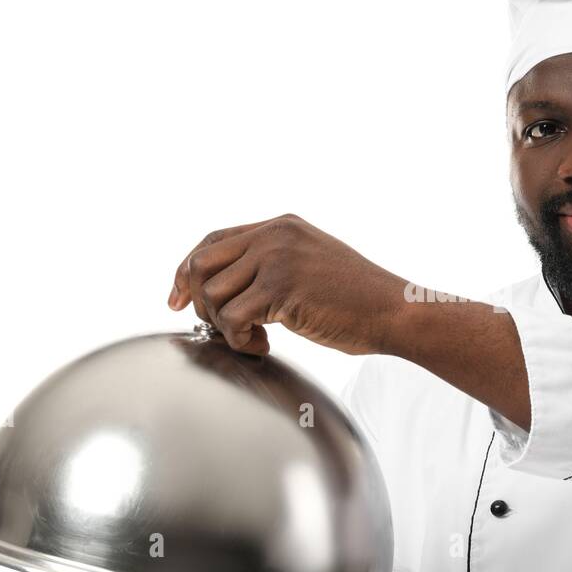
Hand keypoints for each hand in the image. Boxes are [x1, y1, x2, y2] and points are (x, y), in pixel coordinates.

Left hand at [167, 214, 410, 356]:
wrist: (395, 311)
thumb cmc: (360, 301)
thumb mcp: (313, 265)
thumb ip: (275, 264)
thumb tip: (233, 290)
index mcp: (282, 226)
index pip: (213, 240)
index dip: (187, 270)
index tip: (177, 299)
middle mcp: (274, 235)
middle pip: (201, 263)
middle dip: (196, 301)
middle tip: (218, 328)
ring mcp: (276, 259)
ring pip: (212, 294)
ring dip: (223, 326)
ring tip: (254, 338)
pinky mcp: (280, 289)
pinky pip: (232, 319)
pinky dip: (239, 341)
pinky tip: (264, 345)